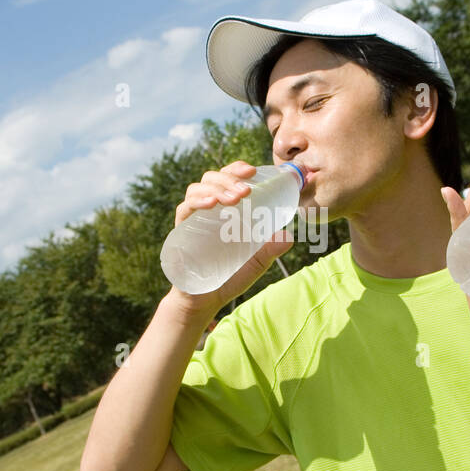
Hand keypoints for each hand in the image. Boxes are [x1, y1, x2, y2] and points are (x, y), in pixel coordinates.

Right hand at [167, 160, 295, 314]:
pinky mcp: (180, 231)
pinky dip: (198, 201)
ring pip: (198, 188)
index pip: (228, 179)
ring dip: (218, 188)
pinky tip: (212, 204)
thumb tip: (289, 236)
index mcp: (225, 210)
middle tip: (247, 190)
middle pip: (212, 178)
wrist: (204, 301)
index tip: (252, 170)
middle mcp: (207, 209)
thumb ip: (270, 250)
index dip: (238, 169)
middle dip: (230, 178)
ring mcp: (193, 218)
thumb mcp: (256, 263)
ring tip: (235, 198)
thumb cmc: (229, 277)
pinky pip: (184, 208)